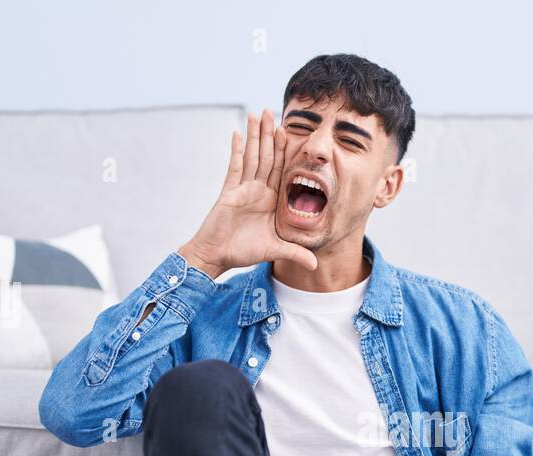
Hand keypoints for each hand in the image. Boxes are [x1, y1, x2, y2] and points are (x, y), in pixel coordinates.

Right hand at [178, 109, 317, 277]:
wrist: (217, 256)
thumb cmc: (242, 252)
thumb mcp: (274, 251)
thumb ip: (295, 253)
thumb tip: (315, 265)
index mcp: (271, 200)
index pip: (282, 171)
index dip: (286, 151)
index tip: (291, 132)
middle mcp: (258, 191)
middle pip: (267, 157)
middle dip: (269, 135)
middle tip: (272, 111)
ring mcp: (242, 189)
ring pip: (252, 157)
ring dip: (255, 136)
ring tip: (257, 114)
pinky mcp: (228, 191)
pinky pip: (234, 167)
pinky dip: (236, 150)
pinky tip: (237, 133)